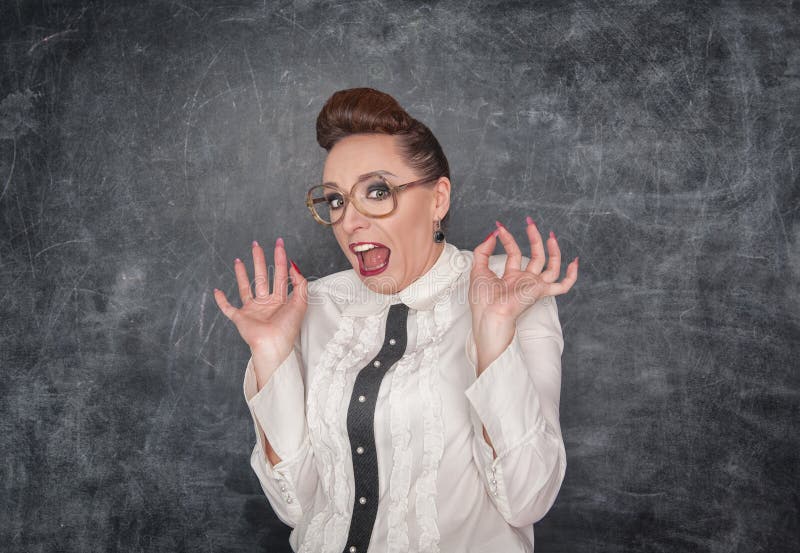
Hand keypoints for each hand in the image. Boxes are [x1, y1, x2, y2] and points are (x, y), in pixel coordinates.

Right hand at [213, 238, 307, 386]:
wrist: (273, 345)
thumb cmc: (288, 328)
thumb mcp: (300, 302)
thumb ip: (299, 283)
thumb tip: (294, 265)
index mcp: (281, 300)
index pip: (280, 274)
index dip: (280, 258)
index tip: (279, 244)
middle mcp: (267, 303)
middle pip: (262, 276)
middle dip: (259, 260)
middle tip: (256, 245)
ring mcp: (253, 310)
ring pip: (245, 288)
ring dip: (241, 274)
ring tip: (238, 260)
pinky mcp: (240, 318)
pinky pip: (228, 308)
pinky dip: (221, 301)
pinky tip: (217, 291)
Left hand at [469, 218, 577, 373]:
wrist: (489, 314)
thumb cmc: (482, 299)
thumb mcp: (477, 269)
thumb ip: (483, 250)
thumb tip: (493, 235)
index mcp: (511, 277)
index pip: (514, 253)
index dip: (508, 239)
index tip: (500, 227)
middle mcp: (524, 281)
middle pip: (535, 256)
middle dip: (533, 237)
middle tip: (530, 222)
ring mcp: (534, 286)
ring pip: (551, 266)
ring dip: (552, 250)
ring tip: (549, 234)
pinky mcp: (541, 291)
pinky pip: (562, 286)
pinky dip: (571, 276)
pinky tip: (574, 262)